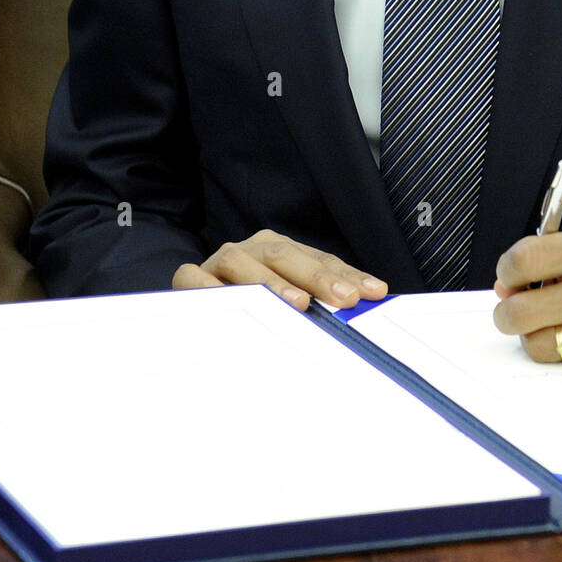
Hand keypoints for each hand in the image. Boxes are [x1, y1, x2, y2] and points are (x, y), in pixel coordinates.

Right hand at [172, 228, 387, 310]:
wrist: (193, 312)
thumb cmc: (251, 311)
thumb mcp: (288, 305)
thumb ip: (320, 305)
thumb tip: (367, 307)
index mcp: (279, 249)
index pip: (319, 260)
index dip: (346, 275)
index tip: (373, 293)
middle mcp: (251, 249)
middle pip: (285, 256)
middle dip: (318, 277)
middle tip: (345, 299)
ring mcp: (218, 261)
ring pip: (242, 263)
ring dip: (271, 282)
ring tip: (298, 302)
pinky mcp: (188, 277)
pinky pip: (194, 279)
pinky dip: (210, 288)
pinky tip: (234, 304)